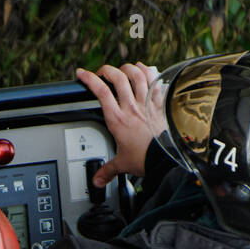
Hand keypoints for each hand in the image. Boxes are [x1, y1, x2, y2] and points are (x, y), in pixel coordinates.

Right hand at [74, 62, 160, 182]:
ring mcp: (146, 103)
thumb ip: (108, 170)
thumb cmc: (146, 159)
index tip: (82, 74)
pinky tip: (144, 68)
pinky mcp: (159, 104)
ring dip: (127, 68)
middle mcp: (131, 108)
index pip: (100, 92)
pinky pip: (154, 81)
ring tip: (122, 68)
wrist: (167, 158)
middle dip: (107, 70)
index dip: (89, 79)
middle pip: (117, 77)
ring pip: (136, 75)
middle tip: (102, 72)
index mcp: (117, 120)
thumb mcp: (122, 164)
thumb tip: (97, 180)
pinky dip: (148, 71)